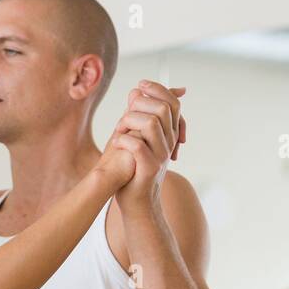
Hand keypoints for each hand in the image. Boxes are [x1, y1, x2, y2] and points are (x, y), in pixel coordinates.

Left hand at [108, 80, 185, 209]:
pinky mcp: (149, 169)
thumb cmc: (132, 169)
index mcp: (168, 134)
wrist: (136, 202)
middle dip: (139, 105)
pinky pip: (137, 145)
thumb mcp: (136, 137)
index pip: (172, 103)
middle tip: (123, 117)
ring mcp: (161, 156)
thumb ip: (138, 114)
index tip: (139, 86)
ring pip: (150, 123)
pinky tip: (116, 143)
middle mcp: (169, 143)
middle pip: (163, 109)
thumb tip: (136, 90)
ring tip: (118, 132)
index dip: (157, 89)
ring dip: (128, 122)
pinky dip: (122, 140)